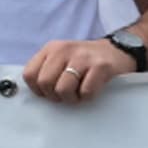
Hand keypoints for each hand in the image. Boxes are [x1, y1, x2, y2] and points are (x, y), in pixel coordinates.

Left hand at [22, 37, 136, 103]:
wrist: (117, 51)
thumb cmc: (85, 61)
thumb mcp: (61, 58)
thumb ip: (46, 70)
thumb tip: (34, 91)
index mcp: (51, 49)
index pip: (29, 74)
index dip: (38, 89)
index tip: (51, 91)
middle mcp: (64, 50)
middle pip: (45, 83)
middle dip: (55, 95)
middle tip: (67, 93)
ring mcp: (83, 57)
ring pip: (63, 89)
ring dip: (72, 98)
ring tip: (79, 92)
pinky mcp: (100, 67)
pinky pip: (86, 92)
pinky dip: (88, 96)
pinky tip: (92, 88)